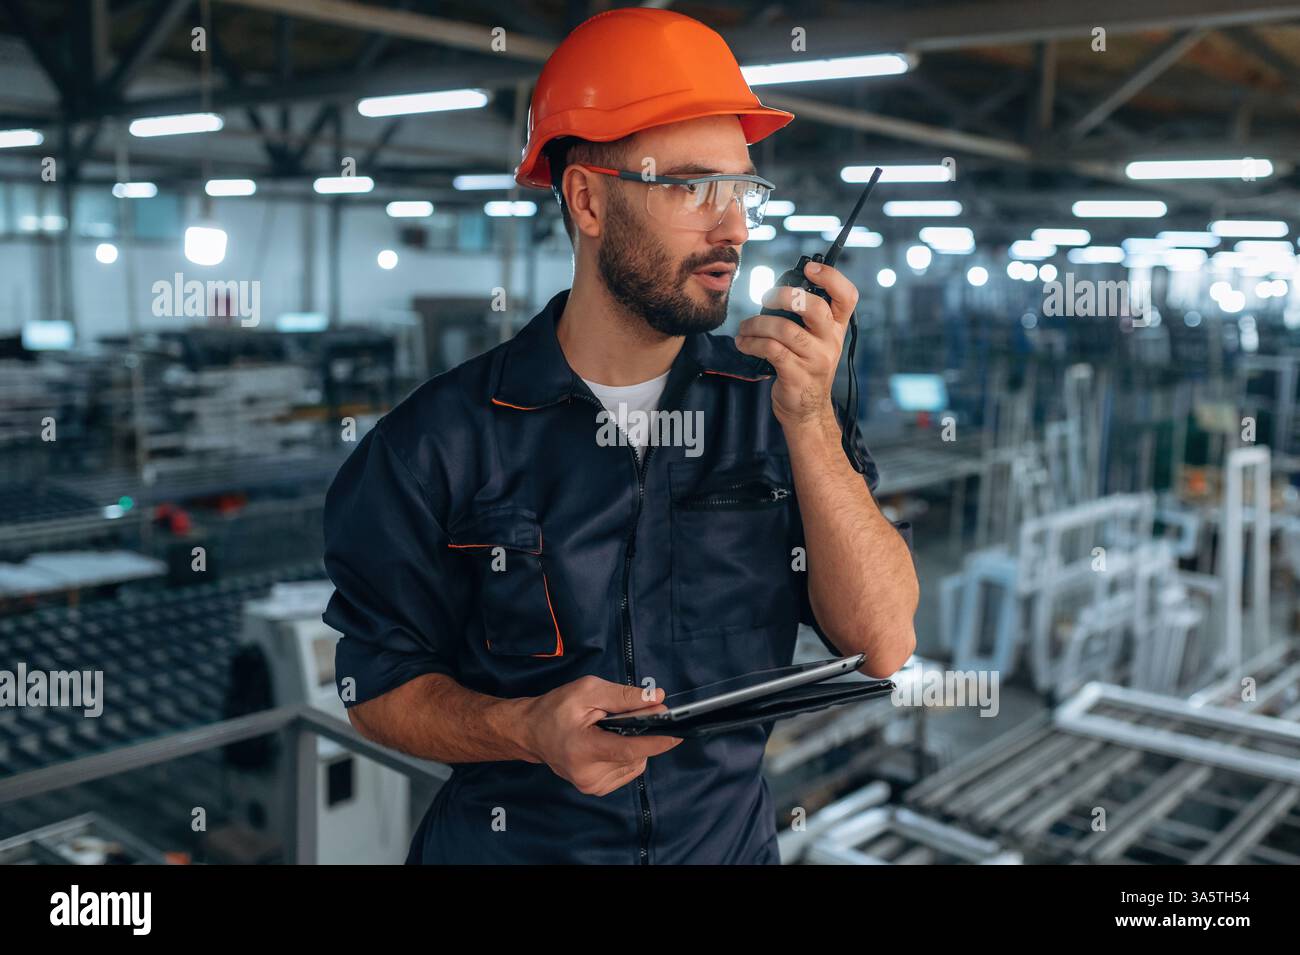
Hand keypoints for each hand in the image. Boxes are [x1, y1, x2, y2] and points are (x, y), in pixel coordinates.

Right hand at [518, 676, 680, 795]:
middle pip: (635, 755)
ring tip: (611, 730)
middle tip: (628, 715)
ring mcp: (591, 786)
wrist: (530, 731)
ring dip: (633, 745)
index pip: (629, 749)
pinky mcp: (595, 789)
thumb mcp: (588, 691)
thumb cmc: (556, 708)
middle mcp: (588, 774)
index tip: (678, 733)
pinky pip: (627, 770)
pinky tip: (610, 742)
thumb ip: (624, 696)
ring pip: (634, 764)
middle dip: (641, 734)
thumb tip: (658, 699)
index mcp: (583, 749)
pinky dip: (627, 755)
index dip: (657, 741)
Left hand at [734, 261, 858, 429]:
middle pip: (815, 308)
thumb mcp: (816, 341)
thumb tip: (778, 290)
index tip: (809, 268)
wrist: (806, 410)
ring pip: (785, 329)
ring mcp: (815, 360)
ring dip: (757, 324)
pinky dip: (751, 343)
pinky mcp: (796, 375)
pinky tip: (743, 343)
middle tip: (766, 297)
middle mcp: (831, 342)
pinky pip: (770, 350)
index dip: (831, 277)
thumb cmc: (805, 368)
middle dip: (785, 296)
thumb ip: (805, 318)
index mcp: (837, 328)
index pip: (847, 296)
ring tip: (745, 327)